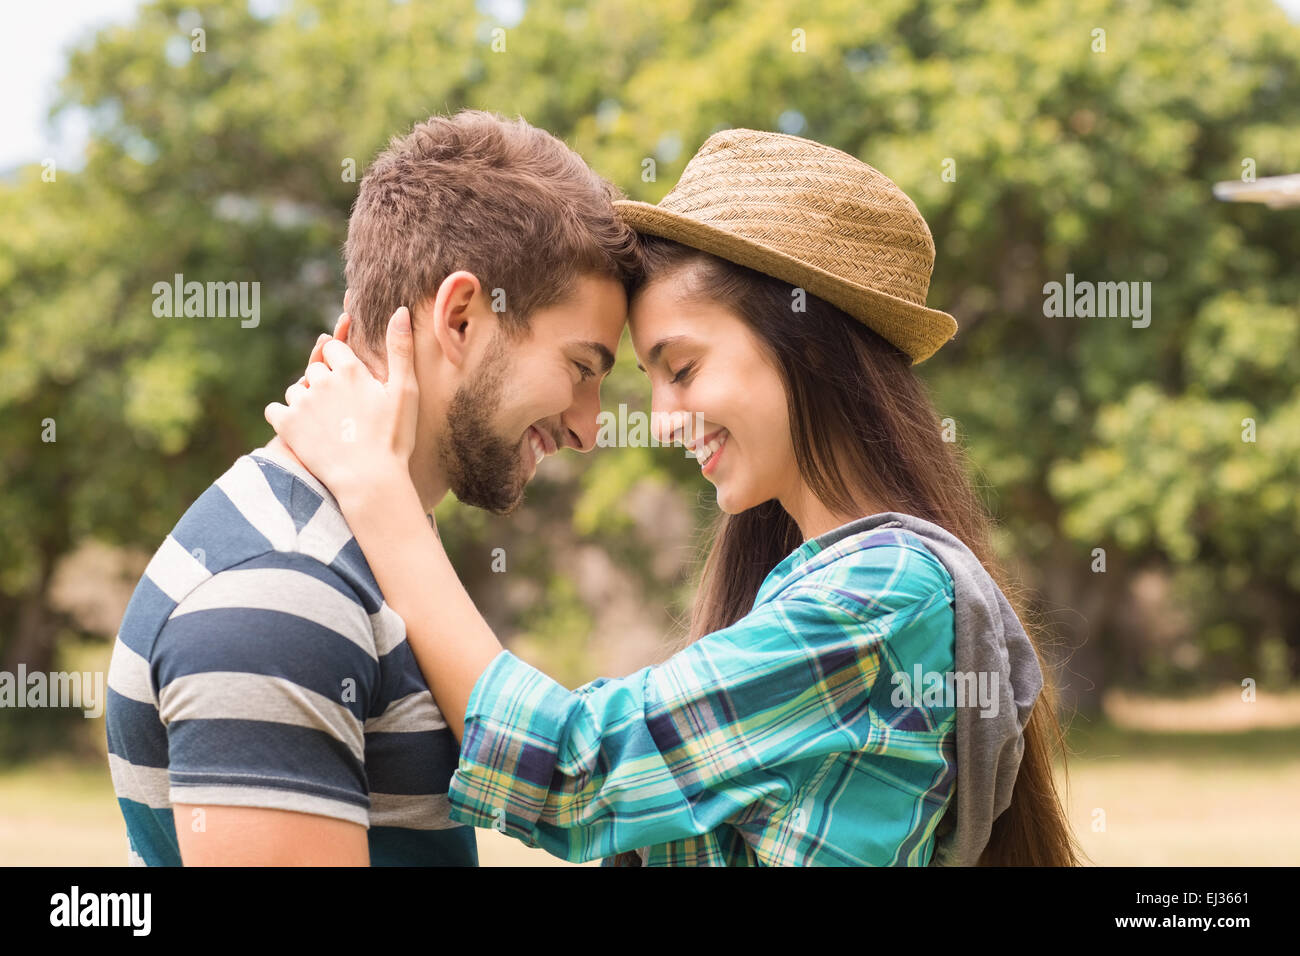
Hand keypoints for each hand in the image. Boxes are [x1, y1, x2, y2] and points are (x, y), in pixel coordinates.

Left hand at [265, 305, 418, 508]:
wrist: (370, 480)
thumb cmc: (393, 438)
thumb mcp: (405, 391)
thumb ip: (400, 349)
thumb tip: (398, 309)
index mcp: (350, 369)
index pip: (333, 348)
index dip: (341, 363)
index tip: (351, 382)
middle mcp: (323, 381)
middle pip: (314, 369)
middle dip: (324, 383)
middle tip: (342, 409)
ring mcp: (302, 403)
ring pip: (296, 389)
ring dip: (305, 400)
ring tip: (326, 422)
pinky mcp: (287, 425)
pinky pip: (274, 409)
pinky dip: (284, 416)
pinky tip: (301, 428)